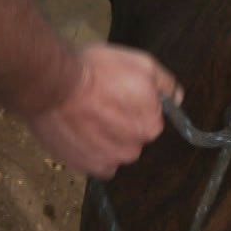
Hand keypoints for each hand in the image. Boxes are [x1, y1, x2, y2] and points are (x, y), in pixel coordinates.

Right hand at [25, 44, 178, 177]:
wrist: (53, 86)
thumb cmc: (95, 71)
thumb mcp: (140, 64)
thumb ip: (164, 83)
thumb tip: (177, 96)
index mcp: (150, 125)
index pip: (150, 119)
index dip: (135, 104)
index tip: (119, 93)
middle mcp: (133, 148)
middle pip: (132, 137)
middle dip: (120, 123)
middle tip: (101, 104)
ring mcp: (108, 161)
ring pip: (114, 151)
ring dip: (105, 139)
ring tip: (86, 118)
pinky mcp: (85, 167)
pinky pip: (96, 163)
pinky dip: (91, 152)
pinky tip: (80, 134)